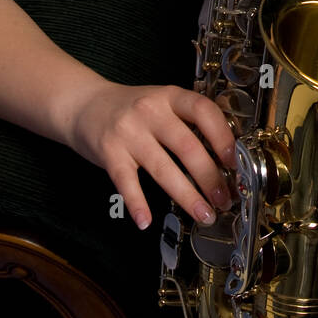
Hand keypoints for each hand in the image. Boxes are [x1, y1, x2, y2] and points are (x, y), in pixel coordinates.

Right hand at [66, 80, 237, 231]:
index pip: (203, 111)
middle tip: (224, 199)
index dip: (222, 136)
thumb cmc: (130, 109)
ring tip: (204, 214)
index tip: (234, 161)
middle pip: (187, 147)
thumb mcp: (162, 102)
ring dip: (187, 196)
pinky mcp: (109, 152)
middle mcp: (150, 111)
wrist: (83, 104)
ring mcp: (128, 132)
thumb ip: (187, 121)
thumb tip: (224, 158)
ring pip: (163, 169)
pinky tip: (146, 221)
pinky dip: (137, 204)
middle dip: (210, 178)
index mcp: (169, 96)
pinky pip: (126, 182)